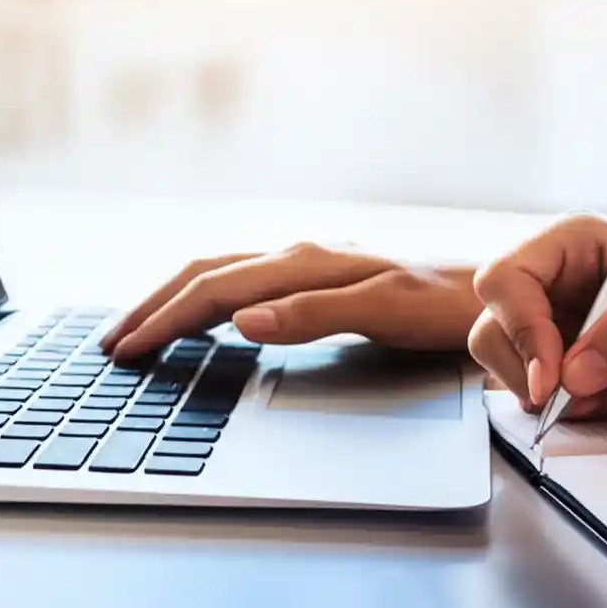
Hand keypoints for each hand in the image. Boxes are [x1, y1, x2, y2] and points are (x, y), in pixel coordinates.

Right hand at [101, 242, 481, 360]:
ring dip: (174, 300)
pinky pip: (247, 279)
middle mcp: (300, 256)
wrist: (495, 290)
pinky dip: (208, 297)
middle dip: (153, 307)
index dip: (164, 320)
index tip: (126, 350)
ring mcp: (309, 263)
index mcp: (305, 264)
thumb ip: (312, 314)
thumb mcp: (383, 311)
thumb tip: (243, 320)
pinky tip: (207, 317)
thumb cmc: (446, 305)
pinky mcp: (320, 275)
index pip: (213, 290)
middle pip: (205, 274)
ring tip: (141, 327)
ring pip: (222, 273)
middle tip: (111, 344)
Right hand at [468, 214, 606, 417]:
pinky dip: (568, 406)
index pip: (505, 280)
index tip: (551, 378)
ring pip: (503, 363)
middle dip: (529, 370)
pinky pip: (531, 390)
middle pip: (492, 326)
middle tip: (574, 397)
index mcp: (569, 244)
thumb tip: (575, 373)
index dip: (520, 329)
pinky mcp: (553, 358)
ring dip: (552, 393)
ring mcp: (546, 320)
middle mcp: (548, 279)